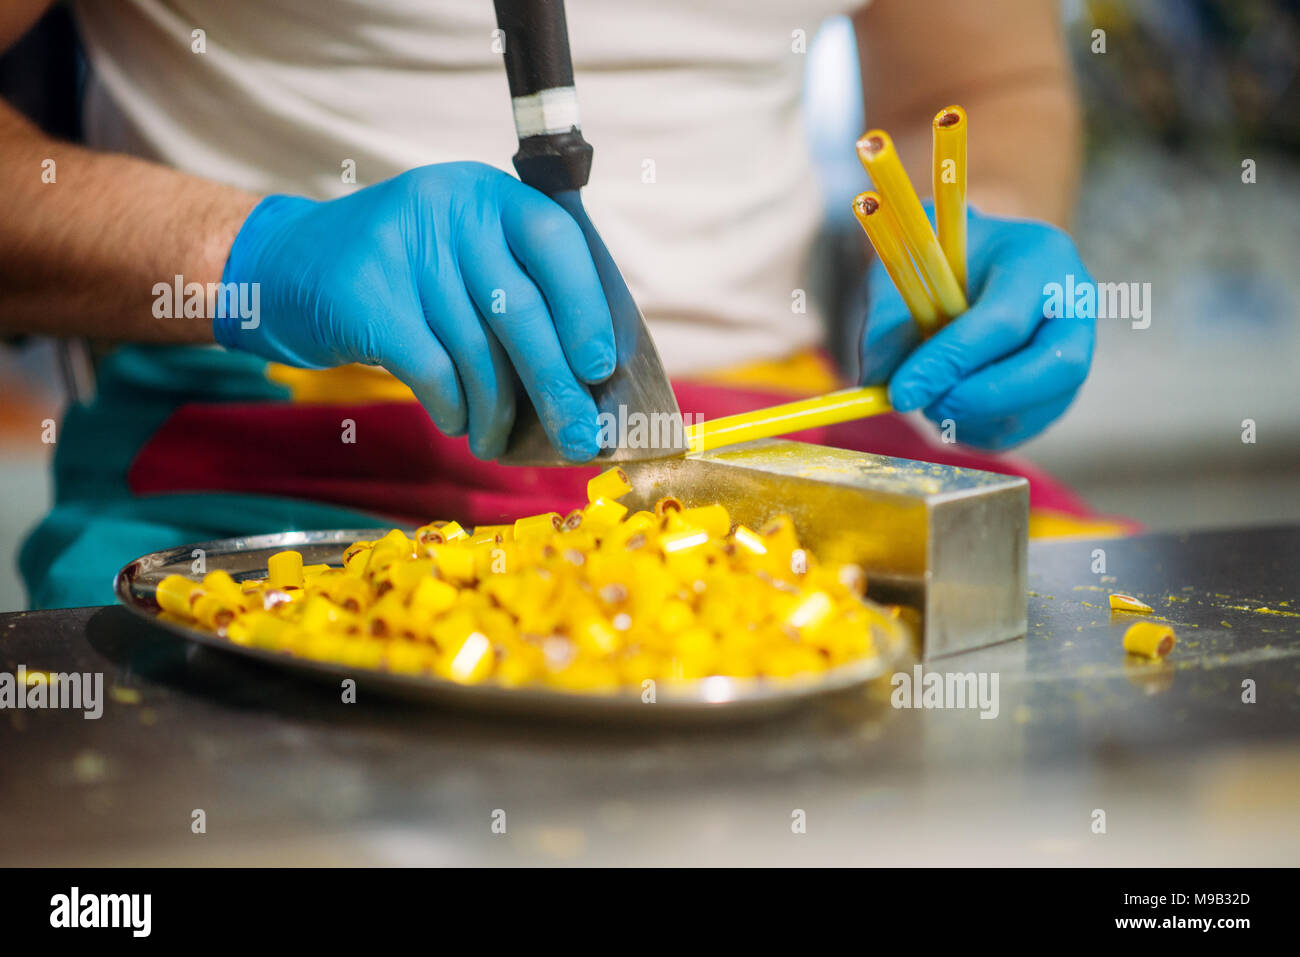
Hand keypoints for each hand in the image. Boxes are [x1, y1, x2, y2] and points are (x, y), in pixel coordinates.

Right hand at [217, 162, 615, 460]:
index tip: (600, 367)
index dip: (586, 307)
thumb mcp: (463, 258)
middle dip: (556, 386)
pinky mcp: (364, 294)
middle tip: (579, 439)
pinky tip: (457, 424)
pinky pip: (432, 369)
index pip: (556, 241)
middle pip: (520, 310)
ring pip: (475, 350)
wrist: (287, 267)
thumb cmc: (404, 279)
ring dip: (496, 411)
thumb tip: (587, 382)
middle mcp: (448, 208)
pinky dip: (452, 408)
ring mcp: (402, 247)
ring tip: (498, 440)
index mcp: (487, 194)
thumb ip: (519, 293)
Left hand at [859, 206, 1094, 449]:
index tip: (902, 391)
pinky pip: (1024, 427)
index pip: (1005, 320)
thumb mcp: (904, 279)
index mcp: (1040, 256)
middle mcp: (1073, 305)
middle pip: (1056, 367)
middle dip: (983, 398)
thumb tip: (879, 384)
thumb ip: (889, 326)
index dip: (953, 361)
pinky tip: (946, 407)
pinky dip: (977, 429)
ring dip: (974, 417)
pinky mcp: (1058, 391)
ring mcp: (1076, 351)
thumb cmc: (935, 264)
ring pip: (1041, 406)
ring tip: (930, 397)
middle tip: (926, 405)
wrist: (967, 265)